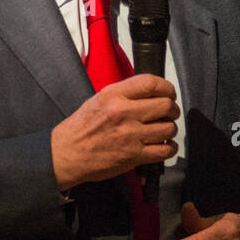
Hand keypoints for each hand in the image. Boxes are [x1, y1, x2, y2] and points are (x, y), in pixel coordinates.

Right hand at [51, 75, 178, 190]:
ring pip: (168, 128)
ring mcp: (130, 135)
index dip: (167, 87)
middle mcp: (124, 112)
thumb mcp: (98, 100)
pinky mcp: (134, 155)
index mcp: (114, 95)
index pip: (151, 83)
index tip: (169, 92)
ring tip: (164, 130)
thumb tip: (148, 92)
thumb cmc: (80, 129)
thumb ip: (123, 94)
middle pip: (165, 105)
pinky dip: (169, 148)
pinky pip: (164, 151)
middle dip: (172, 109)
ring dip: (170, 129)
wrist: (66, 154)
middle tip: (169, 113)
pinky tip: (164, 146)